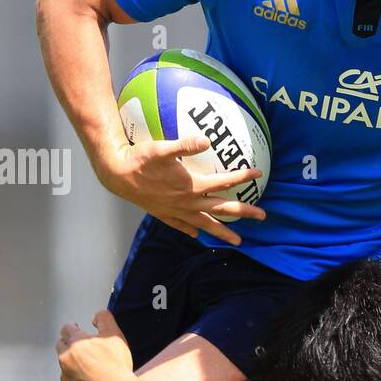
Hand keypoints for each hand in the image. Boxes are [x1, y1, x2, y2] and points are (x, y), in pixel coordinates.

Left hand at [56, 310, 133, 380]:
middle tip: (86, 350)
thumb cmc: (116, 364)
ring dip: (73, 363)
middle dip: (71, 344)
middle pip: (61, 345)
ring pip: (65, 365)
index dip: (75, 329)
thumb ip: (104, 319)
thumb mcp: (115, 335)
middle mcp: (65, 358)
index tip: (81, 332)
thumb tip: (95, 317)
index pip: (66, 329)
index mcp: (75, 342)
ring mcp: (65, 377)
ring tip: (91, 368)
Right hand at [100, 135, 265, 247]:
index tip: (259, 173)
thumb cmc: (139, 159)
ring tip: (238, 240)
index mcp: (191, 187)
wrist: (116, 175)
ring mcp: (176, 211)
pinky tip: (197, 235)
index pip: (223, 183)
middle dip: (244, 212)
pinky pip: (182, 226)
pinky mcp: (163, 214)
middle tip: (263, 216)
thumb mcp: (161, 148)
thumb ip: (185, 144)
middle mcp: (187, 203)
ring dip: (223, 231)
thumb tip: (206, 139)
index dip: (242, 177)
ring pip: (205, 224)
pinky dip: (192, 231)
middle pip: (222, 209)